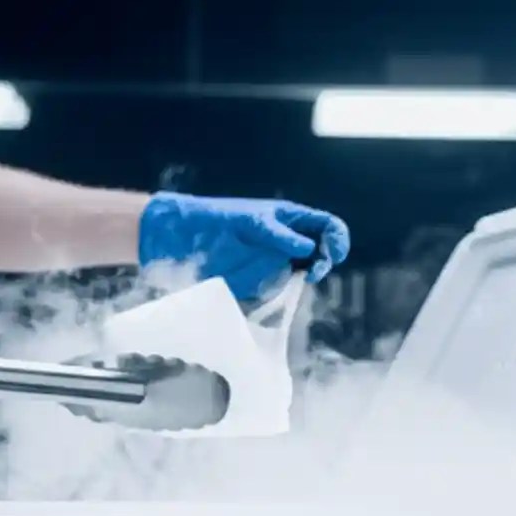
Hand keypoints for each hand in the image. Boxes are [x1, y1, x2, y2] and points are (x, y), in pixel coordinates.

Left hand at [138, 192, 350, 298]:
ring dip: (310, 279)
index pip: (326, 225)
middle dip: (327, 260)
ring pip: (306, 273)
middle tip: (314, 272)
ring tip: (302, 282)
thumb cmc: (213, 221)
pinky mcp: (261, 284)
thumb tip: (308, 249)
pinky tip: (285, 295)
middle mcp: (286, 241)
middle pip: (322, 251)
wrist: (179, 240)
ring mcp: (275, 262)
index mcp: (288, 219)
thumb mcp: (248, 222)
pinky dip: (291, 296)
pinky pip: (284, 292)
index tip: (330, 254)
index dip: (337, 238)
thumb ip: (277, 234)